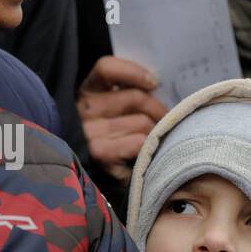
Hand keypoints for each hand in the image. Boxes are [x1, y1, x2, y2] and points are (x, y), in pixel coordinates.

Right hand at [77, 56, 169, 183]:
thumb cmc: (120, 141)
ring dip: (156, 132)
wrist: (102, 183)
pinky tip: (147, 155)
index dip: (133, 71)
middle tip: (167, 121)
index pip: (107, 68)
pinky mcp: (101, 153)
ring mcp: (90, 132)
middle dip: (158, 110)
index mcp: (89, 92)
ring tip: (155, 142)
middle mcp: (84, 110)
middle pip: (136, 97)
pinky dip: (150, 149)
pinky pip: (140, 143)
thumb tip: (161, 86)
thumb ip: (132, 93)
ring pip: (143, 122)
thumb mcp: (119, 111)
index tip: (154, 81)